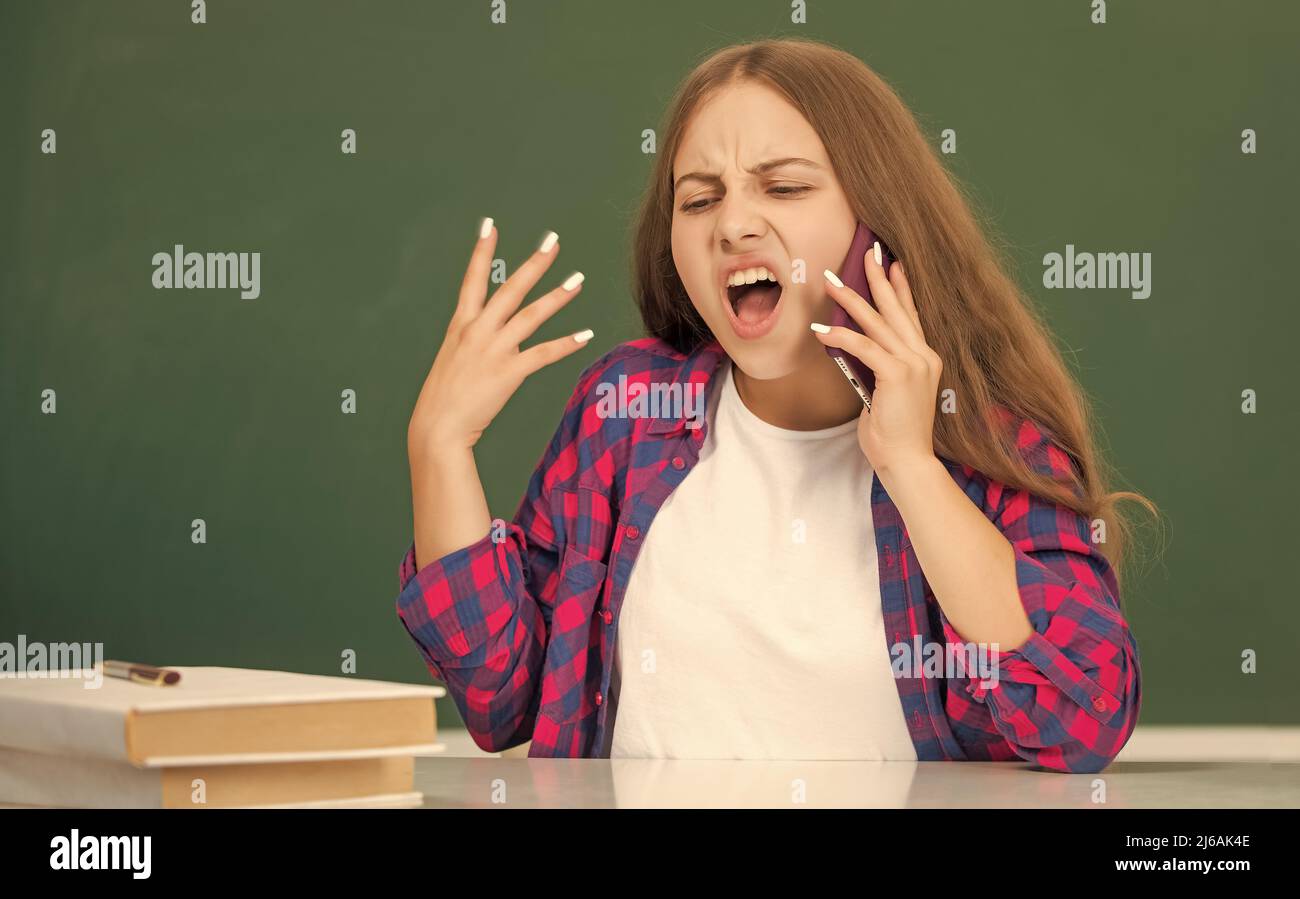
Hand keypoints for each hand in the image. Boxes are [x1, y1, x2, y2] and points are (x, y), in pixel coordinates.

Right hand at [407, 220, 592, 459]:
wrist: (437, 427)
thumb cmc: (443, 398)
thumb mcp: (451, 359)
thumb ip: (472, 342)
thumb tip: (490, 335)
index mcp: (461, 325)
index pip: (472, 280)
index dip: (482, 252)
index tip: (490, 226)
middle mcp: (477, 332)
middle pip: (510, 289)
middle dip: (533, 263)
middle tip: (552, 241)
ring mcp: (493, 350)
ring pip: (532, 315)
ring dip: (557, 296)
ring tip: (578, 279)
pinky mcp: (508, 372)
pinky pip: (543, 353)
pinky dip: (566, 343)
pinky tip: (585, 335)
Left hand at [811, 243, 941, 474]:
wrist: (908, 460)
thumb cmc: (895, 433)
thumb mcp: (886, 394)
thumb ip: (878, 370)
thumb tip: (855, 351)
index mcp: (926, 359)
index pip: (911, 316)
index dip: (900, 288)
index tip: (892, 264)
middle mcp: (924, 356)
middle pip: (897, 309)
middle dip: (878, 279)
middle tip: (867, 252)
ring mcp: (914, 364)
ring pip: (877, 322)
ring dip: (851, 299)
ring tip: (831, 281)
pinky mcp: (897, 375)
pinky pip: (864, 347)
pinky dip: (841, 336)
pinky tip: (821, 329)